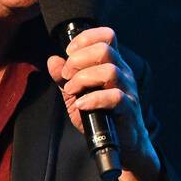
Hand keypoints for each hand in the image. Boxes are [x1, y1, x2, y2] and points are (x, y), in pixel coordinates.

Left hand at [46, 26, 160, 180]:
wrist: (121, 144)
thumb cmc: (99, 117)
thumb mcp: (76, 95)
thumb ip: (64, 78)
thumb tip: (52, 60)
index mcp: (113, 64)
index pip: (106, 36)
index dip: (85, 38)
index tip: (69, 53)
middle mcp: (122, 73)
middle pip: (105, 50)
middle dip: (79, 59)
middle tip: (66, 75)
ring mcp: (127, 90)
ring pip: (110, 71)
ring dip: (83, 78)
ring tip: (71, 91)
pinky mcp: (128, 108)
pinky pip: (114, 97)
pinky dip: (93, 99)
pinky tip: (80, 105)